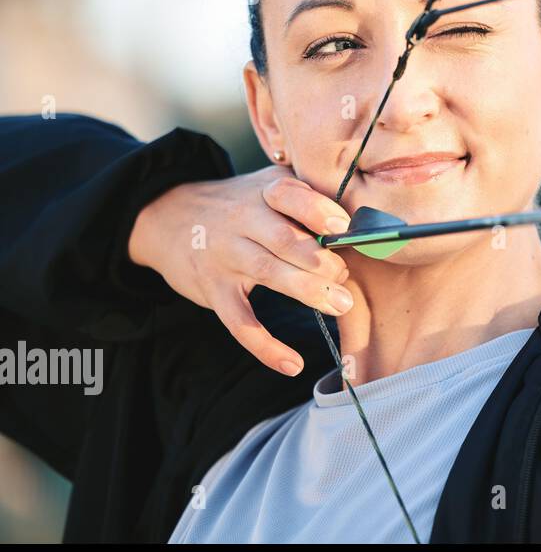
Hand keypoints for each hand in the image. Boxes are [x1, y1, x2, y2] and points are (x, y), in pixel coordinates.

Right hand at [127, 166, 354, 376]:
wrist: (168, 216)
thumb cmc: (241, 204)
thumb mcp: (269, 186)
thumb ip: (309, 197)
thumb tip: (362, 224)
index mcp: (264, 193)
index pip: (289, 195)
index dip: (318, 211)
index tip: (343, 226)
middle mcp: (242, 221)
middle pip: (285, 240)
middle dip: (322, 261)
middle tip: (346, 277)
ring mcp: (226, 256)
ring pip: (268, 273)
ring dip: (307, 291)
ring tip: (340, 305)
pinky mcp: (213, 290)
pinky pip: (240, 322)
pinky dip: (265, 346)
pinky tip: (292, 364)